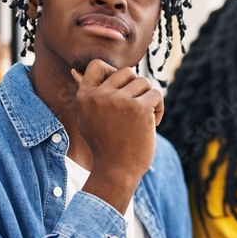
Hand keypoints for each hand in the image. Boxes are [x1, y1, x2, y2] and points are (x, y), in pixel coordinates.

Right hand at [71, 61, 162, 212]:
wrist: (117, 172)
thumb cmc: (104, 148)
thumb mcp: (86, 120)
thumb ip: (88, 98)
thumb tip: (78, 72)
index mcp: (85, 97)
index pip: (97, 65)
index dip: (112, 72)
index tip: (120, 88)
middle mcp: (100, 96)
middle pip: (127, 72)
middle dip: (136, 87)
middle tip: (136, 108)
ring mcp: (120, 101)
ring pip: (144, 83)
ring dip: (148, 99)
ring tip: (144, 120)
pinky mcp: (140, 108)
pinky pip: (156, 94)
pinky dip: (159, 108)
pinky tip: (152, 124)